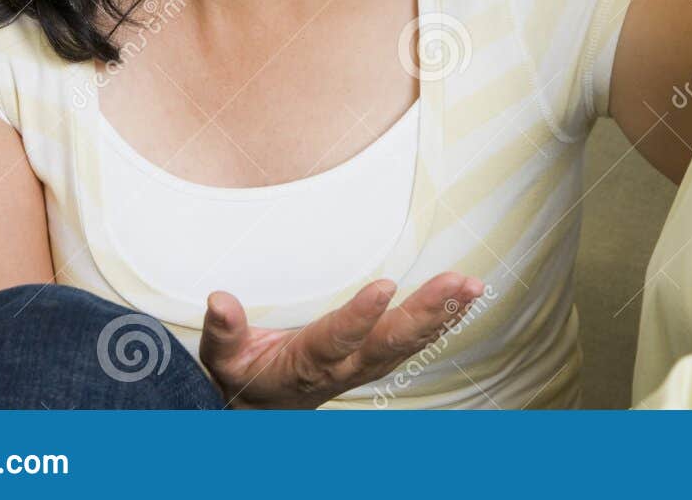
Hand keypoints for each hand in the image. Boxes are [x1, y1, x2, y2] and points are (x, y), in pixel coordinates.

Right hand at [199, 272, 483, 407]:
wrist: (266, 409)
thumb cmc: (245, 375)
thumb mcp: (224, 358)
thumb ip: (225, 331)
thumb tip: (219, 299)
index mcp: (308, 364)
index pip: (338, 340)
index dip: (361, 316)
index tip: (384, 286)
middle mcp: (345, 368)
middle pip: (390, 342)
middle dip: (424, 312)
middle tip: (456, 282)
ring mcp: (367, 366)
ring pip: (411, 342)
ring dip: (444, 313)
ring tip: (472, 285)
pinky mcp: (380, 359)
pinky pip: (416, 342)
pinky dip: (443, 320)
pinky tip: (466, 298)